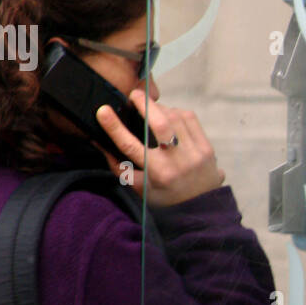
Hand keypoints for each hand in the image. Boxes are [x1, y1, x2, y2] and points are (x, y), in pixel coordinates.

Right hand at [94, 90, 226, 206]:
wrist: (201, 209)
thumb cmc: (164, 198)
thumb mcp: (138, 187)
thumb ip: (118, 165)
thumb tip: (97, 140)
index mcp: (158, 174)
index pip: (131, 146)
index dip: (114, 127)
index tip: (102, 110)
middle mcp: (178, 162)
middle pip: (159, 124)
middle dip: (144, 104)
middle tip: (133, 95)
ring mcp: (196, 153)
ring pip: (175, 117)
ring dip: (160, 108)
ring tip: (150, 108)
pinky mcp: (207, 147)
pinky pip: (190, 118)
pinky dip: (177, 111)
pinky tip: (169, 114)